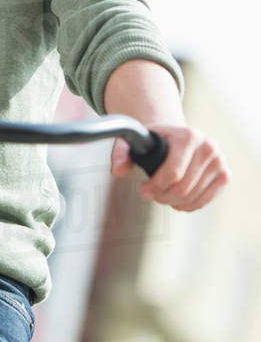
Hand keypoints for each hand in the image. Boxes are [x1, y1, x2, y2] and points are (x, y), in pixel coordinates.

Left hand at [110, 125, 229, 211]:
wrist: (177, 135)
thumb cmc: (155, 139)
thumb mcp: (135, 140)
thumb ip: (121, 153)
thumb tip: (116, 171)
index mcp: (188, 135)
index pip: (173, 173)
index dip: (155, 187)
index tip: (142, 190)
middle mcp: (208, 147)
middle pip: (183, 187)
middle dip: (162, 196)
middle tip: (151, 195)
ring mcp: (219, 161)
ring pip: (193, 197)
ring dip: (174, 202)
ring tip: (162, 196)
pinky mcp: (225, 175)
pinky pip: (205, 200)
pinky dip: (188, 205)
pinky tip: (176, 200)